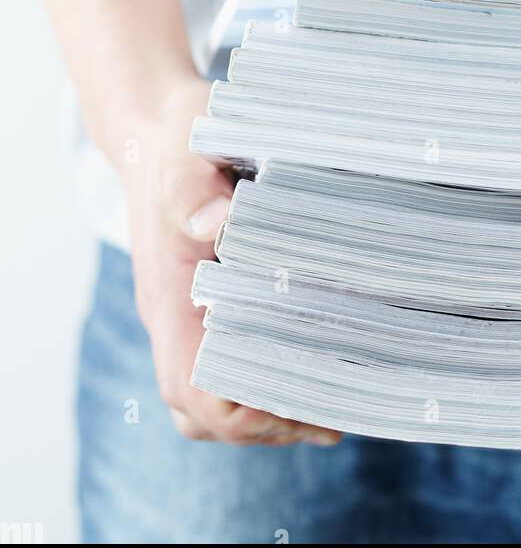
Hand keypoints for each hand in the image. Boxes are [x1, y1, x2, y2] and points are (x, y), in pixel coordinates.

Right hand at [121, 74, 340, 446]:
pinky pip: (229, 361)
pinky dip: (269, 374)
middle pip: (204, 411)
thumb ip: (195, 189)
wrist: (157, 126)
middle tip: (335, 406)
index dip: (247, 409)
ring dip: (270, 406)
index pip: (193, 390)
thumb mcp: (186, 153)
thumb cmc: (177, 140)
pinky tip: (318, 358)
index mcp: (169, 297)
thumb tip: (219, 223)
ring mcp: (189, 312)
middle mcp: (176, 316)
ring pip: (216, 395)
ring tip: (333, 397)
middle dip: (268, 421)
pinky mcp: (208, 299)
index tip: (303, 390)